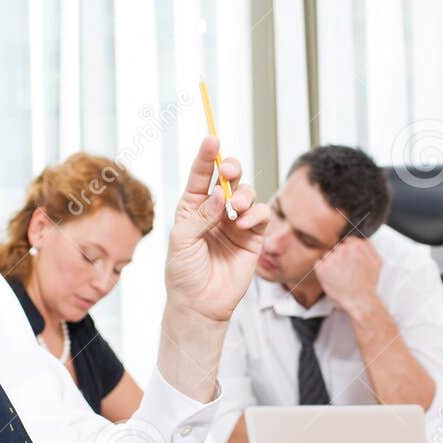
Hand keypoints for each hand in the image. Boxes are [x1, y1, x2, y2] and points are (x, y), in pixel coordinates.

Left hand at [163, 136, 268, 322]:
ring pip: (247, 193)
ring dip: (244, 194)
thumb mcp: (182, 241)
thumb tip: (221, 194)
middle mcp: (215, 210)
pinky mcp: (253, 237)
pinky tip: (242, 224)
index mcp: (192, 207)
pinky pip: (260, 216)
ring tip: (237, 208)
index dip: (206, 156)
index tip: (211, 138)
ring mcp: (235, 222)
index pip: (201, 176)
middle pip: (229, 178)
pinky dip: (255, 214)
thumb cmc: (184, 273)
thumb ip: (202, 215)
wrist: (200, 304)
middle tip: (229, 171)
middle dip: (231, 168)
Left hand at [313, 236, 382, 316]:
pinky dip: (322, 270)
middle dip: (340, 257)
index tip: (348, 259)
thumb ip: (369, 248)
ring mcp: (331, 258)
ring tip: (339, 276)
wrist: (360, 301)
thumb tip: (363, 240)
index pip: (347, 241)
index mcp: (356, 246)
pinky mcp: (321, 268)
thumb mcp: (376, 262)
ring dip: (331, 264)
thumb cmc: (368, 285)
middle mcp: (342, 250)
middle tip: (345, 270)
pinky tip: (331, 278)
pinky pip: (318, 264)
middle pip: (337, 248)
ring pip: (328, 256)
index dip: (348, 252)